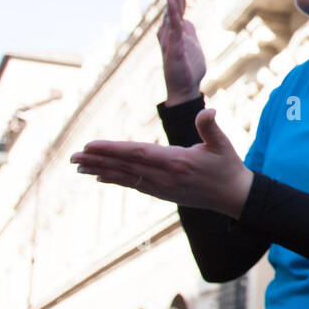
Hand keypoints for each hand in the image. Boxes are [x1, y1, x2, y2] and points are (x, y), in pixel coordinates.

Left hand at [70, 109, 253, 217]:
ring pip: (125, 177)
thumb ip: (211, 128)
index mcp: (177, 162)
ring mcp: (162, 188)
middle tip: (73, 157)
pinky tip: (100, 176)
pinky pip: (133, 185)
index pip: (138, 153)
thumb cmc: (228, 166)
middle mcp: (165, 177)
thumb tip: (209, 112)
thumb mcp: (224, 144)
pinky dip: (115, 179)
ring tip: (78, 167)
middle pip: (125, 166)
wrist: (235, 197)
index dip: (112, 149)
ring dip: (100, 170)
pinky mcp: (162, 193)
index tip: (90, 145)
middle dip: (97, 161)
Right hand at [160, 0, 206, 105]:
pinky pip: (173, 28)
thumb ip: (187, 31)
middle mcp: (169, 31)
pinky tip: (171, 1)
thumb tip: (186, 20)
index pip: (177, 4)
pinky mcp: (173, 48)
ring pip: (172, 13)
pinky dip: (172, 14)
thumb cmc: (187, 68)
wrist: (183, 89)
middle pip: (173, 4)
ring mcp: (170, 39)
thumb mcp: (191, 44)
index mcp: (174, 29)